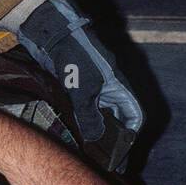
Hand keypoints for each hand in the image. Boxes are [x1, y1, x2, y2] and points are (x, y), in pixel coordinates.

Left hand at [12, 0, 143, 171]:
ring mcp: (91, 84)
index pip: (133, 111)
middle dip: (111, 131)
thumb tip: (95, 137)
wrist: (52, 35)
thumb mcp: (83, 90)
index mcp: (117, 85)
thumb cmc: (73, 56)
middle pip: (116, 113)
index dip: (131, 129)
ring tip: (88, 142)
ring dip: (94, 124)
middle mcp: (107, 85)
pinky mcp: (75, 83)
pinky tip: (75, 127)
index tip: (123, 145)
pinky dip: (81, 116)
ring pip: (98, 109)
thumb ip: (90, 115)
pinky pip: (84, 104)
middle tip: (102, 150)